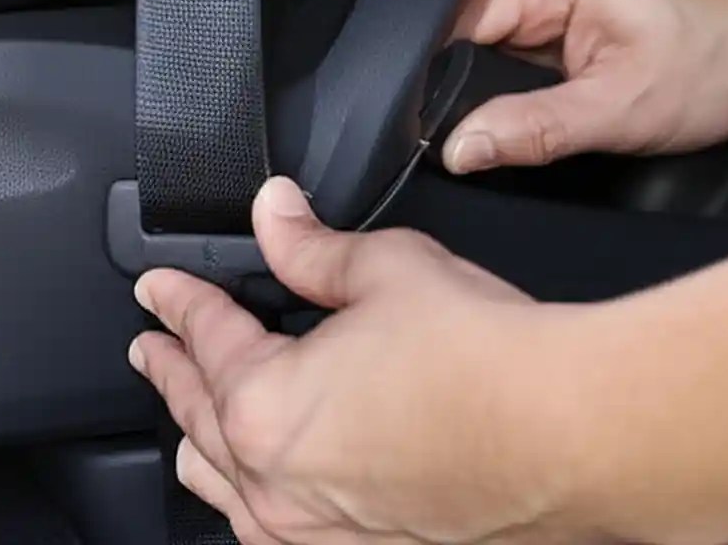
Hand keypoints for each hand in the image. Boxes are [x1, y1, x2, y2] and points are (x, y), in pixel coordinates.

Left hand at [128, 177, 606, 543]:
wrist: (574, 438)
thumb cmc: (490, 363)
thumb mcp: (388, 272)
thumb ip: (314, 248)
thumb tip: (276, 213)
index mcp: (266, 406)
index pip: (205, 337)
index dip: (179, 303)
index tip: (160, 290)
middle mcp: (277, 482)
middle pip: (197, 414)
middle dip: (171, 372)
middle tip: (154, 349)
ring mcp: (314, 531)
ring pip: (221, 486)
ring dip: (198, 440)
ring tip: (188, 421)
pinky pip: (269, 529)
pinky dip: (248, 497)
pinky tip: (257, 488)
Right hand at [443, 0, 727, 174]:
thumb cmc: (720, 59)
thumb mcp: (619, 110)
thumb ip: (530, 130)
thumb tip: (459, 148)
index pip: (450, 29)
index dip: (445, 85)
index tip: (459, 130)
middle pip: (457, 44)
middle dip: (476, 94)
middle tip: (525, 124)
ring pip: (478, 59)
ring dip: (500, 94)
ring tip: (554, 108)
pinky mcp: (553, 22)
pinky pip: (505, 64)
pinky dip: (518, 93)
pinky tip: (553, 102)